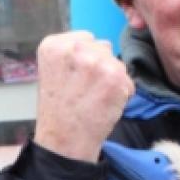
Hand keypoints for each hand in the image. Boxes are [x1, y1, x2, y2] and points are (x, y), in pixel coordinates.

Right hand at [33, 31, 133, 161]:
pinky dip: (122, 93)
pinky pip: (128, 79)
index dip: (83, 60)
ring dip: (112, 79)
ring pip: (117, 63)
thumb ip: (72, 53)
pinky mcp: (116, 77)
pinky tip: (105, 104)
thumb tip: (101, 45)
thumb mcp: (52, 71)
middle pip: (102, 48)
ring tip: (94, 98)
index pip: (85, 39)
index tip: (74, 77)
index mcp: (53, 45)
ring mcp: (96, 62)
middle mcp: (74, 48)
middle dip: (99, 67)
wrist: (64, 140)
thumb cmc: (58, 109)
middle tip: (85, 90)